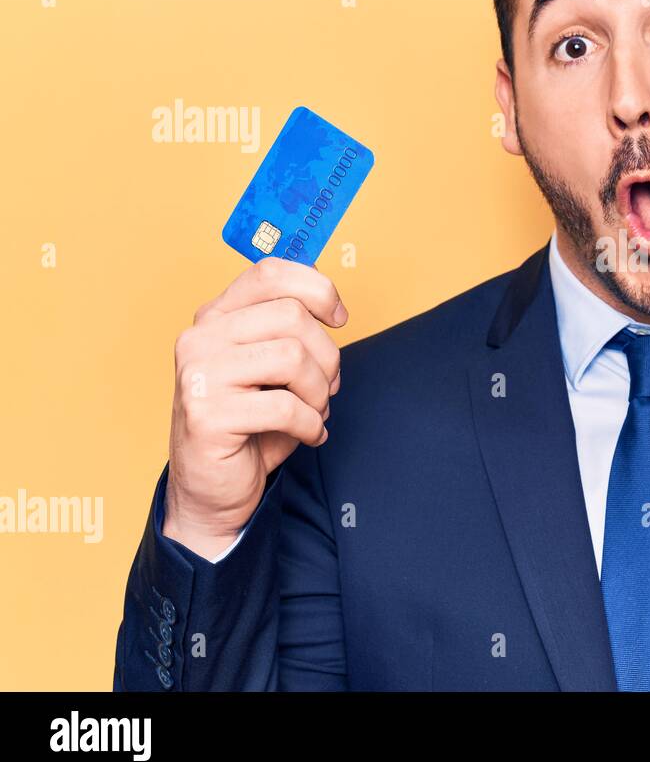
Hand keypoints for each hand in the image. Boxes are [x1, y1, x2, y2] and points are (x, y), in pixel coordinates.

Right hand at [163, 257, 345, 558]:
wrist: (213, 489)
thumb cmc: (250, 423)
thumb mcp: (271, 365)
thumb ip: (287, 323)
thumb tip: (321, 280)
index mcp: (215, 317)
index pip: (269, 272)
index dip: (317, 288)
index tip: (339, 318)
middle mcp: (200, 338)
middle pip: (292, 316)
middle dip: (327, 356)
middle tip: (328, 387)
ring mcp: (198, 374)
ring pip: (292, 357)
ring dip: (320, 392)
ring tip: (316, 412)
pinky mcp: (206, 414)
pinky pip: (285, 407)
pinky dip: (311, 424)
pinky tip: (309, 435)